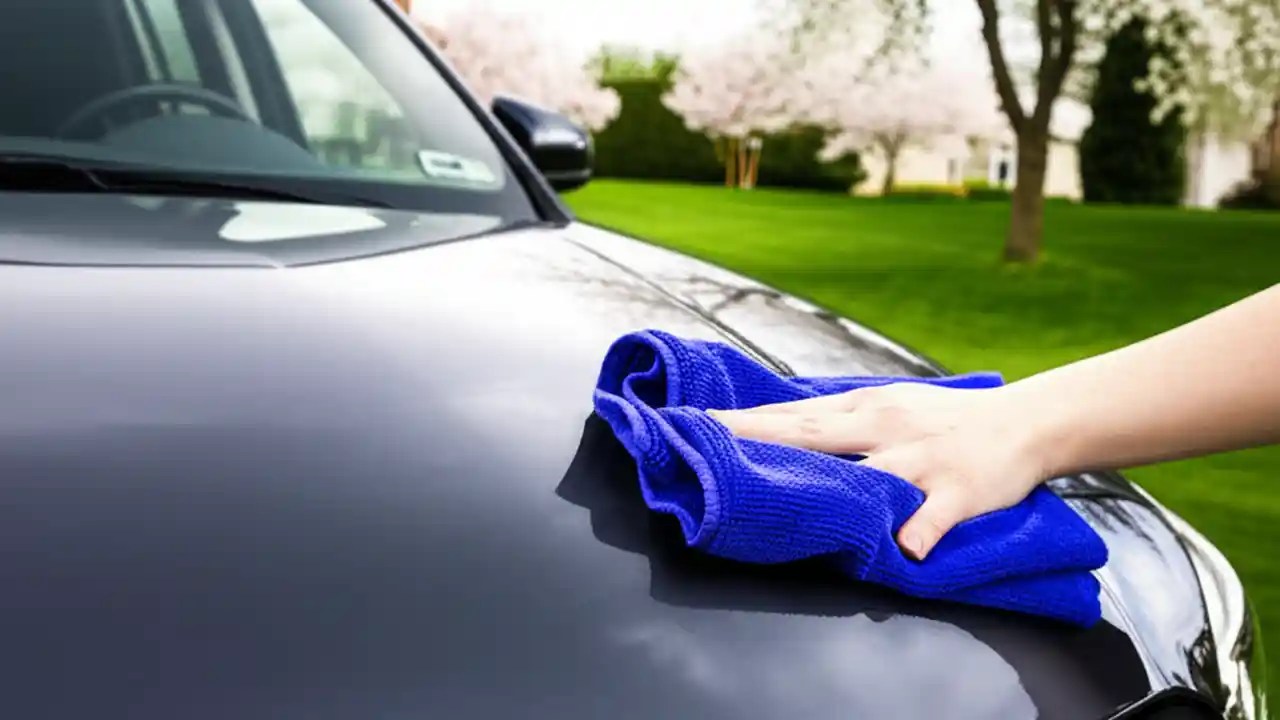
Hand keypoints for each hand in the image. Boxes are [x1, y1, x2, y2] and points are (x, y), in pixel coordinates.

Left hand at [709, 383, 1049, 560]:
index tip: (698, 421)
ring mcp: (921, 461)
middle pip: (813, 433)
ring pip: (873, 472)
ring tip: (790, 494)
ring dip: (835, 485)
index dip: (747, 420)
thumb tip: (780, 426)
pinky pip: (935, 514)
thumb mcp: (888, 405)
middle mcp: (886, 428)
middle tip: (711, 438)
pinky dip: (919, 530)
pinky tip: (904, 548)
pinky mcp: (959, 491)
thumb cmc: (945, 418)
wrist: (1025, 421)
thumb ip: (837, 420)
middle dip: (761, 435)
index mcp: (865, 407)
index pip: (795, 413)